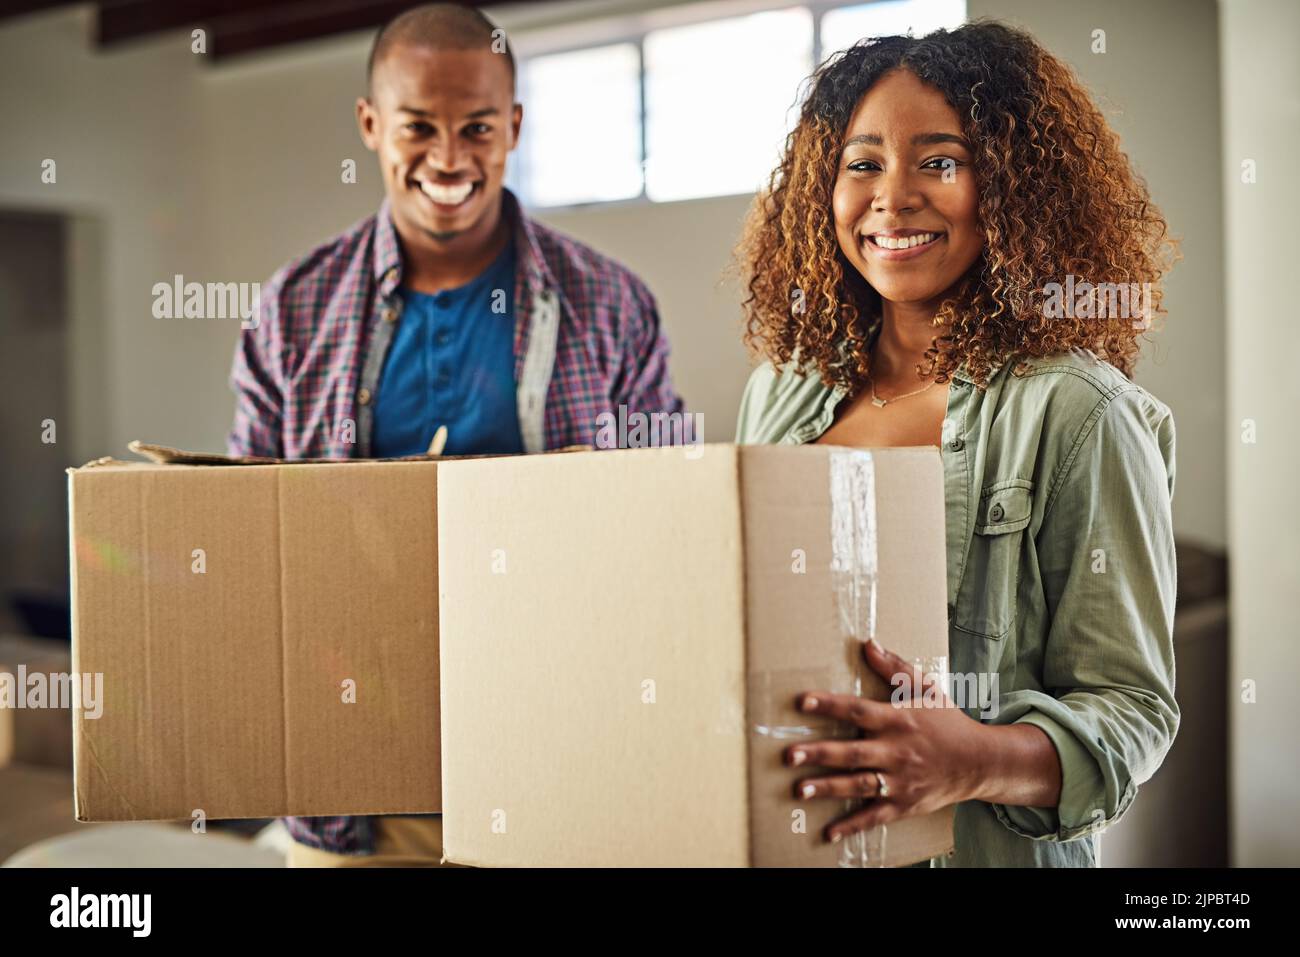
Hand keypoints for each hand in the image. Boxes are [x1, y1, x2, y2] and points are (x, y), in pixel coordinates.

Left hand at [785, 638, 987, 843]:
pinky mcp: (904, 804)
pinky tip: (828, 832)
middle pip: (853, 752)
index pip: (858, 710)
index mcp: (898, 720)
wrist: (980, 762)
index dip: (830, 705)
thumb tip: (868, 643)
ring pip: (859, 785)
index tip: (802, 702)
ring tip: (799, 789)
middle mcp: (896, 751)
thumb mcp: (926, 688)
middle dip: (820, 753)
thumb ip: (896, 668)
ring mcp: (900, 780)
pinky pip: (875, 816)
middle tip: (789, 754)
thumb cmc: (948, 721)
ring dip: (828, 788)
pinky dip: (852, 825)